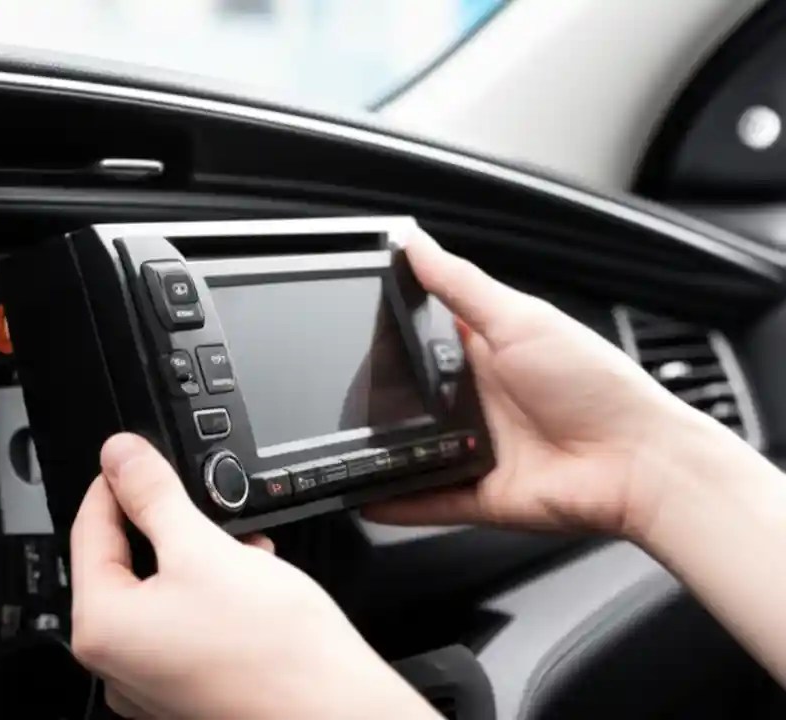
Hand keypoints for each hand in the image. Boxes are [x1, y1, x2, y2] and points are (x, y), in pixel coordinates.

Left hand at [71, 433, 434, 718]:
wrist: (337, 713)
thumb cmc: (276, 653)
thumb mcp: (204, 549)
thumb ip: (153, 495)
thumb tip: (120, 457)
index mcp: (101, 630)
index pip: (87, 532)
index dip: (115, 483)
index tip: (134, 456)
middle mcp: (117, 666)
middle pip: (122, 565)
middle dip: (162, 524)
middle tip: (193, 495)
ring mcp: (153, 685)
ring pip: (159, 594)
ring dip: (192, 557)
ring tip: (236, 541)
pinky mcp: (189, 691)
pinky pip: (183, 626)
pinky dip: (208, 594)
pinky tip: (248, 579)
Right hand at [367, 230, 723, 538]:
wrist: (641, 463)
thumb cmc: (597, 385)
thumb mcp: (520, 320)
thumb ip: (460, 285)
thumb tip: (414, 241)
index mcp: (488, 353)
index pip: (425, 337)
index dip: (388, 329)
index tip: (349, 321)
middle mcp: (480, 401)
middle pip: (411, 397)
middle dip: (377, 396)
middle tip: (338, 389)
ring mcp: (478, 450)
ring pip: (413, 451)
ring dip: (382, 452)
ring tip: (339, 444)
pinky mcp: (481, 495)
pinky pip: (429, 501)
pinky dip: (397, 504)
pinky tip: (363, 497)